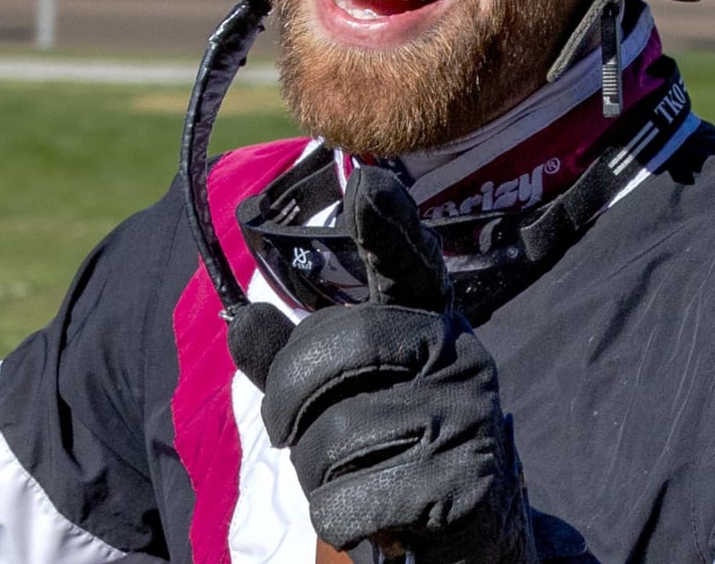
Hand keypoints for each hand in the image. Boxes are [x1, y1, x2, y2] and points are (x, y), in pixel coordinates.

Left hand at [227, 167, 534, 563]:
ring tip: (346, 476)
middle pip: (336, 351)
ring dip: (316, 471)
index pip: (408, 262)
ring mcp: (466, 416)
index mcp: (425, 319)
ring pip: (335, 436)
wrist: (474, 527)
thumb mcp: (343, 389)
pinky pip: (353, 499)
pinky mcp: (464, 484)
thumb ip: (288, 354)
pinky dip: (338, 517)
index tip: (367, 186)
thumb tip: (240, 317)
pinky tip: (364, 514)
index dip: (387, 225)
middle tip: (285, 432)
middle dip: (287, 400)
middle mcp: (457, 354)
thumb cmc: (392, 443)